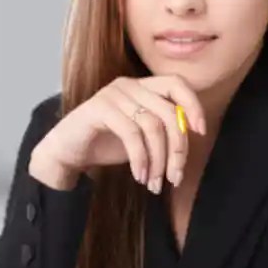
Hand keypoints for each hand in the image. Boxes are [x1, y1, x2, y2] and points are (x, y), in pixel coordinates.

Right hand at [29, 76, 206, 192]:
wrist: (67, 152)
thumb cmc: (105, 144)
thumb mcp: (141, 137)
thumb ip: (163, 132)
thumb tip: (189, 143)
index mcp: (142, 86)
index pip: (177, 84)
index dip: (193, 105)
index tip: (200, 132)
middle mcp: (129, 84)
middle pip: (169, 112)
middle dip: (177, 149)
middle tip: (174, 177)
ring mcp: (113, 94)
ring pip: (153, 126)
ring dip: (158, 161)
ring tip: (153, 183)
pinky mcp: (99, 108)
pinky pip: (132, 134)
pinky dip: (140, 159)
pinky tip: (140, 176)